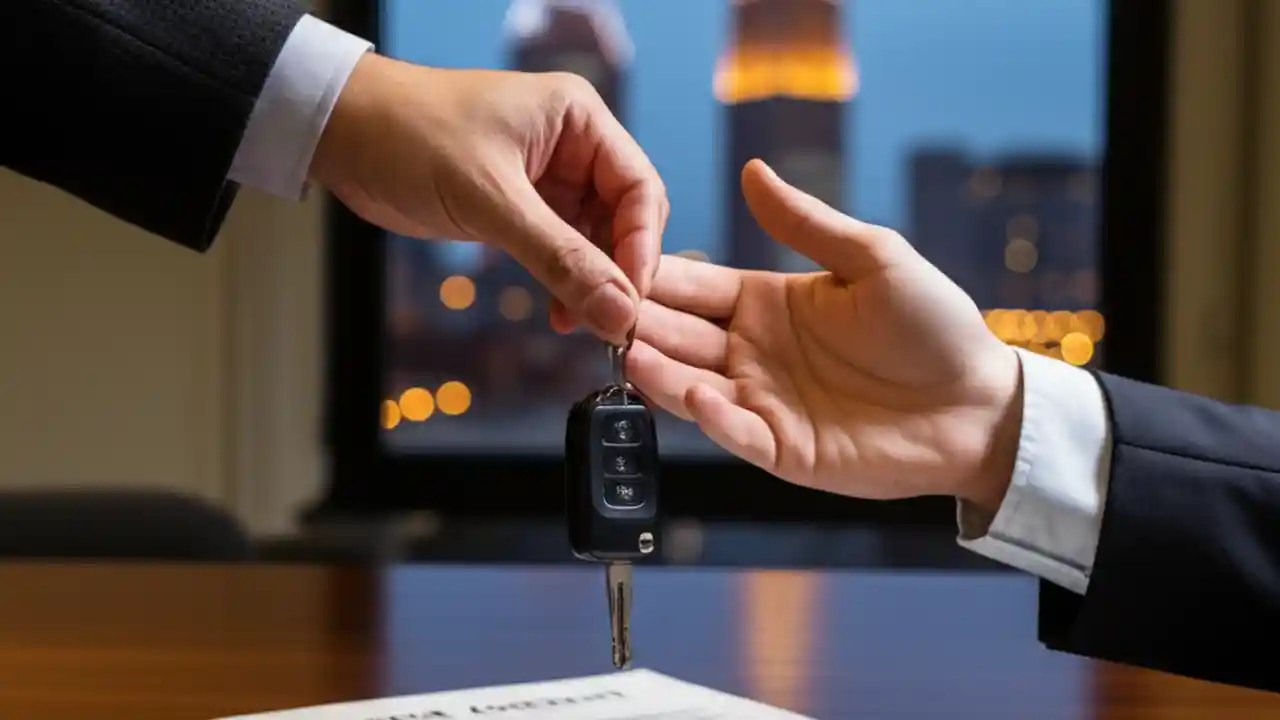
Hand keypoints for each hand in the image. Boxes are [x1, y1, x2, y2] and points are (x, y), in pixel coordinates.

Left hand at [309, 54, 667, 344]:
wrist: (342, 134)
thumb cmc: (410, 137)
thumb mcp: (490, 200)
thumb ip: (558, 257)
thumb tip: (618, 310)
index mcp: (578, 119)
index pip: (640, 188)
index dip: (643, 246)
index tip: (632, 299)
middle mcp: (571, 145)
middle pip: (625, 218)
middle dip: (618, 270)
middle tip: (612, 322)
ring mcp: (547, 178)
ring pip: (594, 240)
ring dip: (592, 284)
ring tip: (583, 324)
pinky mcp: (519, 206)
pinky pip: (560, 250)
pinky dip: (563, 282)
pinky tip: (559, 312)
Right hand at [627, 160, 1022, 510]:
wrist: (979, 404)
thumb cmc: (934, 326)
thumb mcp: (874, 258)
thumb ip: (807, 223)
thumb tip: (751, 169)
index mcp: (767, 302)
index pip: (694, 286)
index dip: (655, 276)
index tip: (613, 260)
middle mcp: (754, 352)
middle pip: (681, 335)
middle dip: (640, 322)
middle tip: (600, 309)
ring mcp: (764, 402)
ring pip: (694, 385)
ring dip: (661, 371)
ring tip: (629, 352)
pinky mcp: (784, 450)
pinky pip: (738, 433)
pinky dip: (712, 418)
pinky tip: (692, 395)